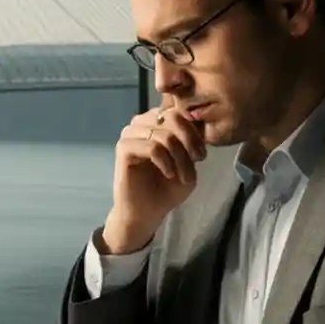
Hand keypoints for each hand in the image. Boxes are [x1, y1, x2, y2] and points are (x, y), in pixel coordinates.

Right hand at [101, 95, 205, 252]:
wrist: (146, 212)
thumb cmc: (166, 188)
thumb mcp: (188, 162)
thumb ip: (191, 142)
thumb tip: (196, 125)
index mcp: (156, 122)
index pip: (179, 111)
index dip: (194, 131)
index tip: (201, 156)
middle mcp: (141, 123)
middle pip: (172, 116)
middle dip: (189, 140)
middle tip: (196, 162)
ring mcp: (130, 134)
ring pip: (163, 133)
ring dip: (179, 155)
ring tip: (181, 175)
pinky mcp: (123, 149)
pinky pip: (152, 147)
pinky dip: (166, 162)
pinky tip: (169, 174)